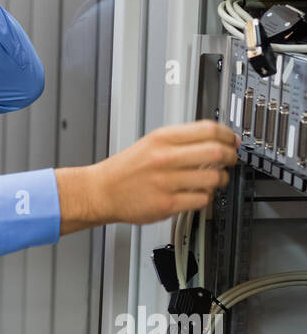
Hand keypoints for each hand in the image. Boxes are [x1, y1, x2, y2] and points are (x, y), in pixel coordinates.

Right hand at [56, 120, 239, 234]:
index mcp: (162, 138)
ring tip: (217, 178)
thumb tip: (213, 139)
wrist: (101, 192)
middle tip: (231, 159)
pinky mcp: (167, 204)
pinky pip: (201, 199)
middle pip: (215, 151)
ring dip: (222, 178)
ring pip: (213, 177)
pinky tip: (200, 193)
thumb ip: (180, 140)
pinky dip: (206, 196)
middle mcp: (165, 158)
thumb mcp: (150, 143)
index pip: (207, 129)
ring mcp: (166, 182)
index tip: (232, 140)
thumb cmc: (125, 169)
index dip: (227, 134)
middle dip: (230, 156)